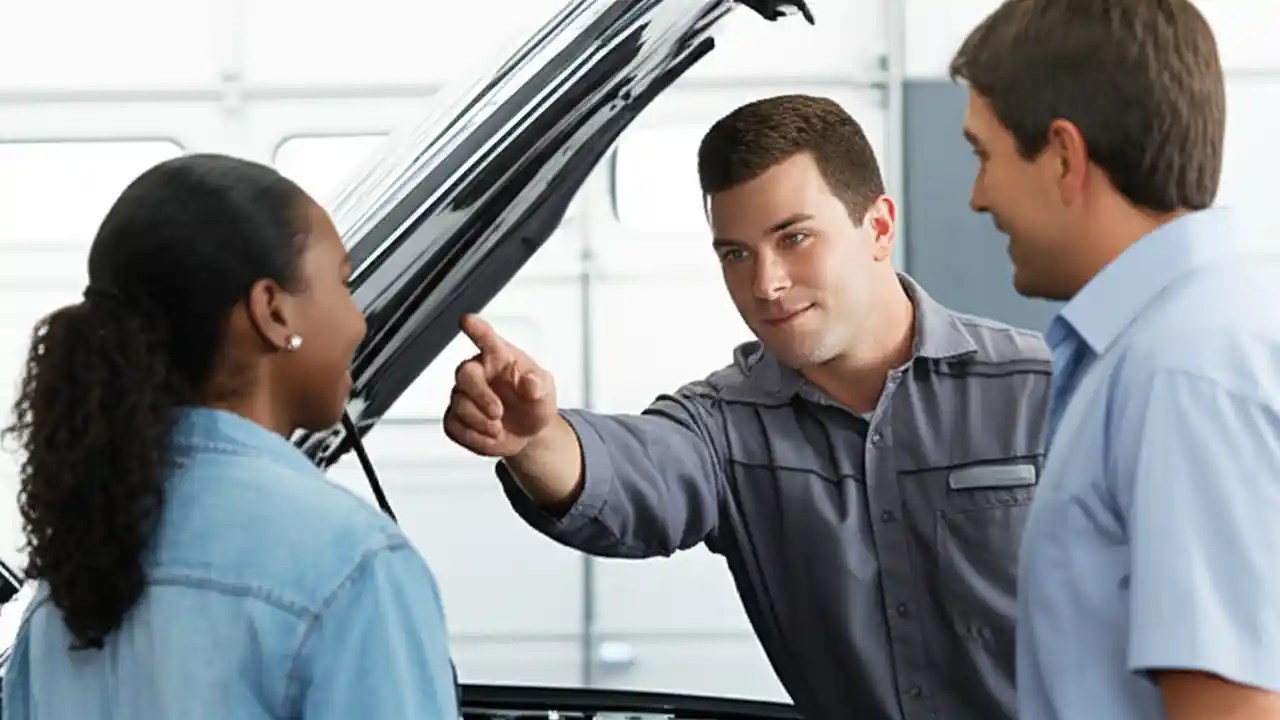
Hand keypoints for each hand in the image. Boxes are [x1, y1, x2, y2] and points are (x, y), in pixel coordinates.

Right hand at [443, 314, 557, 457]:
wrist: (528, 434)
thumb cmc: (534, 403)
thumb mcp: (546, 394)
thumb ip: (540, 386)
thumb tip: (531, 382)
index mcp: (499, 357)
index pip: (486, 338)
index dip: (476, 329)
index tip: (467, 320)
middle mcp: (477, 372)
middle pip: (465, 374)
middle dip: (481, 396)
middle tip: (498, 413)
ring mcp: (462, 394)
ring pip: (460, 405)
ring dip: (482, 423)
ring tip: (499, 428)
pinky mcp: (454, 417)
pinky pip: (454, 426)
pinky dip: (475, 437)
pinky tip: (490, 436)